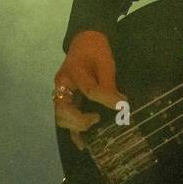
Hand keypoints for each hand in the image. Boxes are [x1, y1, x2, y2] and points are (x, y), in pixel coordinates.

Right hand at [53, 30, 127, 150]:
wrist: (85, 40)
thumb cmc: (96, 50)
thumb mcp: (105, 63)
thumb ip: (109, 84)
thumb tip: (120, 104)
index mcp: (72, 72)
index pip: (89, 90)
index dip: (106, 99)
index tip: (121, 105)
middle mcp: (61, 85)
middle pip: (63, 109)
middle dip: (80, 119)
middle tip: (97, 119)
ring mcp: (61, 93)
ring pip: (61, 117)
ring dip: (75, 126)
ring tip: (92, 129)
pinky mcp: (66, 99)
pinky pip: (66, 118)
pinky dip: (73, 130)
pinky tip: (82, 144)